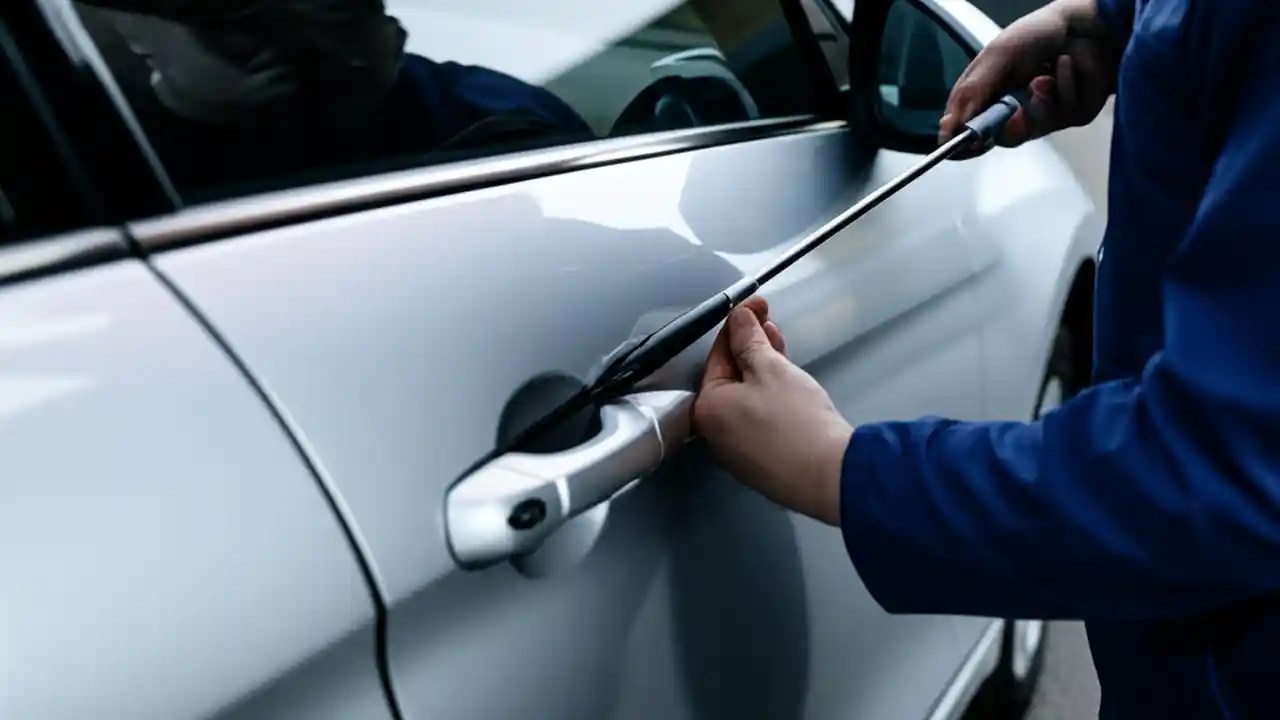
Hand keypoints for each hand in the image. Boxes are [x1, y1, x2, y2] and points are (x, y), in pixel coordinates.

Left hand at [693, 297, 851, 525]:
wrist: (831, 475)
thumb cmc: (796, 420)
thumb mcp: (770, 368)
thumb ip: (749, 340)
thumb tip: (738, 318)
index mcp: (707, 410)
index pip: (716, 356)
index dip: (737, 326)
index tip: (754, 306)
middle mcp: (715, 434)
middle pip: (730, 378)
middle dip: (750, 346)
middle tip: (769, 321)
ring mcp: (738, 451)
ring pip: (746, 398)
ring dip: (761, 368)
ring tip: (780, 346)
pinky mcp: (762, 462)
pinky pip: (758, 418)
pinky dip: (769, 395)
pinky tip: (787, 380)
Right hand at [939, 0, 1121, 151]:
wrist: (1085, 21)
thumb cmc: (1038, 32)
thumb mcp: (997, 56)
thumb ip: (972, 91)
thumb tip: (948, 125)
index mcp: (989, 92)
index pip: (970, 126)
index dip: (967, 138)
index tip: (966, 142)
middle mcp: (1015, 105)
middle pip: (1003, 137)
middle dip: (1009, 126)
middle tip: (1014, 113)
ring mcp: (1044, 111)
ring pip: (1036, 128)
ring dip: (1041, 99)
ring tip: (1044, 75)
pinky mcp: (1072, 112)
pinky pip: (1066, 113)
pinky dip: (1066, 86)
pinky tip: (1066, 66)